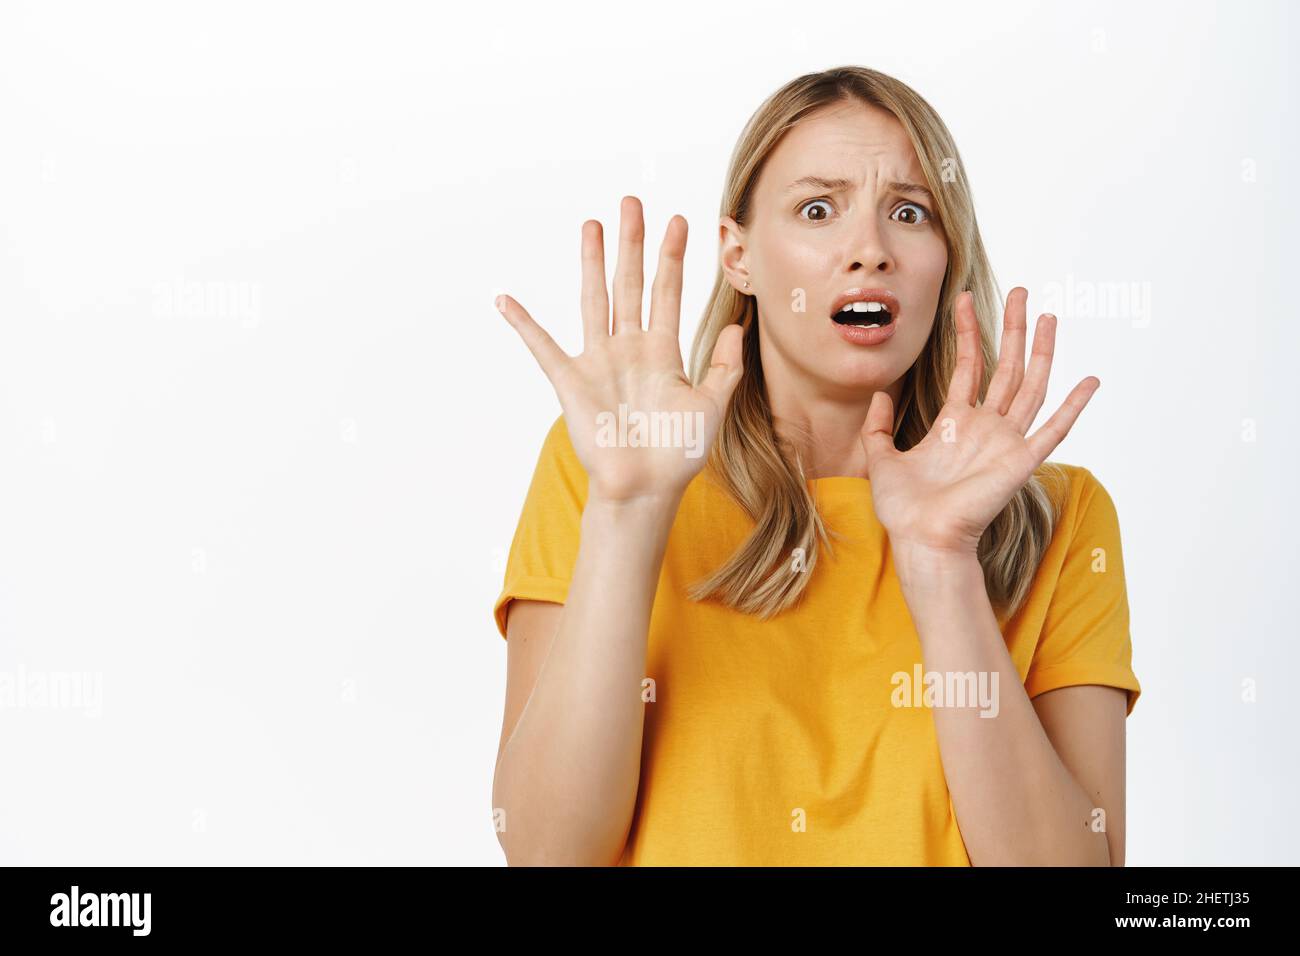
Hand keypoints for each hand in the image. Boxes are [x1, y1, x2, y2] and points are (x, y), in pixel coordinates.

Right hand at [494, 196, 745, 502]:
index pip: (668, 292)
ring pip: (595, 300)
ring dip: (592, 263)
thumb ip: (724, 365)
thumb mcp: (712, 405)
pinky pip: (543, 347)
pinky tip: (506, 300)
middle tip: (632, 202)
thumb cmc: (678, 454)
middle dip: (632, 243)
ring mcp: (598, 361)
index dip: (674, 258)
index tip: (681, 222)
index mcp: (662, 352)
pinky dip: (524, 324)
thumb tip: (734, 326)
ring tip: (591, 225)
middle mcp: (629, 348)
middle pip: (630, 283)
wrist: (645, 489)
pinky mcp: (571, 382)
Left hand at [860, 287, 1098, 555]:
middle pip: (1007, 367)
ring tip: (1048, 316)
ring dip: (1041, 352)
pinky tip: (1090, 380)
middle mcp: (986, 427)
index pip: (969, 365)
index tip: (963, 299)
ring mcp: (1006, 441)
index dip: (968, 332)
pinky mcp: (1021, 460)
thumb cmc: (903, 508)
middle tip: (1021, 291)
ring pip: (1031, 386)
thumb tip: (880, 392)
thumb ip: (878, 425)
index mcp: (956, 423)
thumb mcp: (880, 458)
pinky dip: (1073, 406)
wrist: (920, 538)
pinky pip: (1053, 429)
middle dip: (1013, 329)